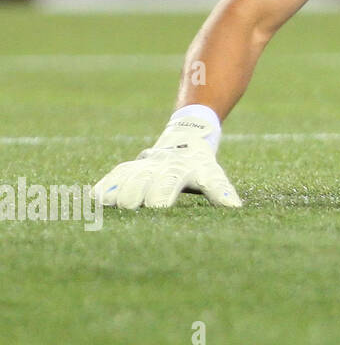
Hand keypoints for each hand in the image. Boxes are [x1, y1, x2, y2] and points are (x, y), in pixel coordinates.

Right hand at [93, 112, 241, 209]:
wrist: (183, 138)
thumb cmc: (200, 167)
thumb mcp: (212, 175)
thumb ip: (221, 191)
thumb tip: (236, 207)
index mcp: (194, 169)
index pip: (192, 181)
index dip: (177, 193)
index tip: (164, 206)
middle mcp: (168, 166)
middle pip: (159, 180)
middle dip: (149, 193)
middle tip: (138, 206)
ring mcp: (147, 165)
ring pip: (135, 176)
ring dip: (125, 191)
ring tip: (115, 204)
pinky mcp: (129, 168)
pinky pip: (116, 176)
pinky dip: (107, 186)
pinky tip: (97, 198)